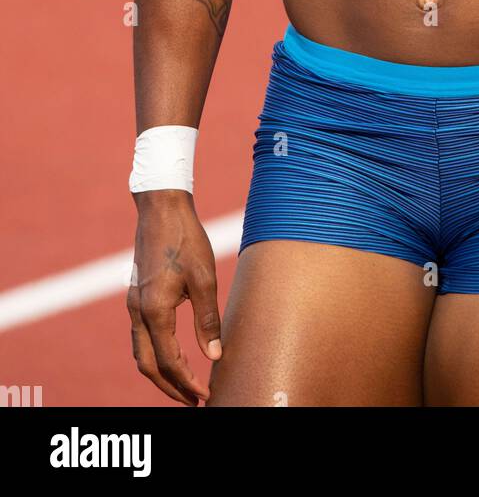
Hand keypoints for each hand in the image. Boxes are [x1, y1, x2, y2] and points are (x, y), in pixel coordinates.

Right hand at [127, 191, 221, 405]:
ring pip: (141, 352)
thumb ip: (208, 320)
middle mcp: (138, 311)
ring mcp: (133, 303)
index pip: (169, 361)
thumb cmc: (186, 239)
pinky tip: (175, 352)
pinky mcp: (136, 295)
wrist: (161, 208)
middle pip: (148, 365)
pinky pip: (141, 336)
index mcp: (154, 310)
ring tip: (184, 384)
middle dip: (170, 387)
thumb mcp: (204, 278)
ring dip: (160, 373)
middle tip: (193, 400)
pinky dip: (155, 353)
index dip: (186, 382)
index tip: (204, 394)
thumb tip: (215, 356)